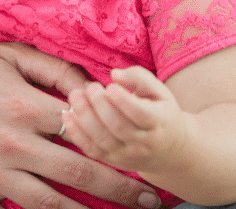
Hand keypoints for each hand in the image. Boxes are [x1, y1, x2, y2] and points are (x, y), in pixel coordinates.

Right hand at [0, 43, 162, 208]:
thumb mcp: (8, 54)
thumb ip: (56, 70)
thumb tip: (99, 88)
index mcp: (21, 105)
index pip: (85, 133)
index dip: (119, 148)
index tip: (145, 161)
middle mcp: (8, 143)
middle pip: (79, 177)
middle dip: (121, 192)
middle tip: (152, 202)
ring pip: (50, 206)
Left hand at [62, 66, 185, 175]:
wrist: (168, 150)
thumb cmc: (160, 112)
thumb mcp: (160, 92)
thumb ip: (140, 77)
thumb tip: (114, 75)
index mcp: (160, 123)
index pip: (140, 114)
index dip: (123, 100)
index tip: (109, 86)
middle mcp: (144, 143)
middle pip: (118, 127)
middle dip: (100, 105)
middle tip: (91, 87)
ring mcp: (127, 155)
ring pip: (102, 140)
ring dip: (84, 116)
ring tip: (76, 95)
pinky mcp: (112, 161)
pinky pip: (91, 150)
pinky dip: (76, 133)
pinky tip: (67, 114)